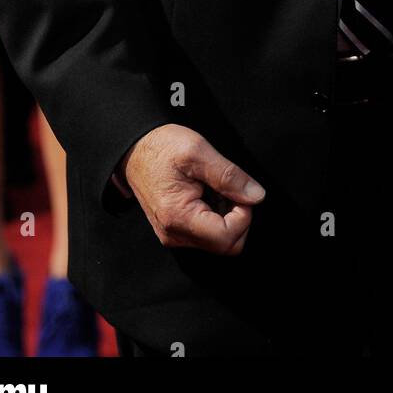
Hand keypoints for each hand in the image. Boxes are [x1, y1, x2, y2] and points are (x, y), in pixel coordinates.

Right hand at [121, 123, 265, 252]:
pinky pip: (206, 234)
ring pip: (218, 241)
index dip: (244, 215)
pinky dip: (216, 215)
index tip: (239, 190)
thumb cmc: (162, 147)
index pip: (227, 238)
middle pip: (225, 245)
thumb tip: (257, 196)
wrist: (134, 149)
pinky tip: (208, 193)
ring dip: (227, 215)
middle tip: (230, 189)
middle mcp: (175, 235)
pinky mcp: (175, 231)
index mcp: (179, 217)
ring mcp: (174, 235)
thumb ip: (229, 176)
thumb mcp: (198, 151)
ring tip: (214, 187)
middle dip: (238, 218)